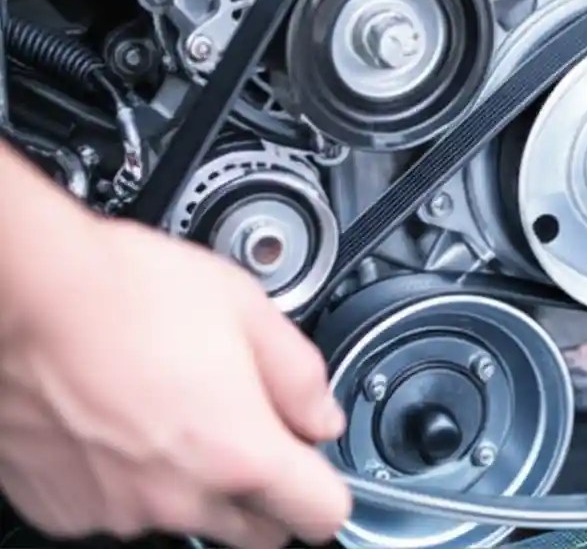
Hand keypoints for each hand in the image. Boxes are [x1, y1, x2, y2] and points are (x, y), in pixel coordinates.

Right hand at [0, 214, 350, 547]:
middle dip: (266, 492)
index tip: (315, 463)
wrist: (20, 295)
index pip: (322, 515)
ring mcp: (117, 512)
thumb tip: (321, 415)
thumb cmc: (120, 291)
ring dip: (194, 483)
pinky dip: (130, 481)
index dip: (326, 486)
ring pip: (187, 520)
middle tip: (246, 429)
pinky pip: (122, 511)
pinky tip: (121, 422)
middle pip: (258, 531)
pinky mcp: (64, 511)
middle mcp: (179, 498)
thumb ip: (300, 375)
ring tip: (170, 408)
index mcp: (239, 452)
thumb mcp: (246, 308)